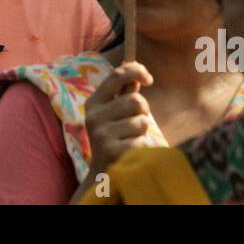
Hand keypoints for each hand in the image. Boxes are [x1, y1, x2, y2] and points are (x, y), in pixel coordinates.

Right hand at [83, 62, 158, 177]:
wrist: (103, 173)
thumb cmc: (114, 137)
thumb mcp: (112, 113)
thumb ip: (123, 93)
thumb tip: (138, 71)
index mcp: (93, 103)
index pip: (116, 75)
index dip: (136, 71)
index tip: (149, 79)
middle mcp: (94, 117)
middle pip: (136, 101)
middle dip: (144, 112)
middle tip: (137, 122)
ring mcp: (101, 135)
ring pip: (142, 122)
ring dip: (142, 132)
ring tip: (130, 139)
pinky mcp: (112, 151)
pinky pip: (142, 141)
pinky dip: (142, 147)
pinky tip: (130, 152)